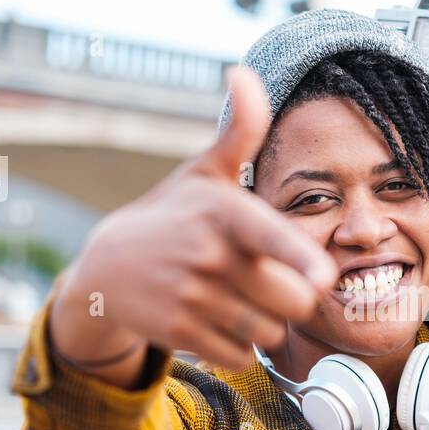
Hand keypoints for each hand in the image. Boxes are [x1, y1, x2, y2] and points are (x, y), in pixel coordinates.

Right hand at [49, 65, 338, 378]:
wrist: (105, 270)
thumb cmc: (173, 218)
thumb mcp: (204, 173)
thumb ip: (239, 130)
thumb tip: (246, 73)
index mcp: (222, 213)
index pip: (268, 237)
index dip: (299, 260)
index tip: (322, 276)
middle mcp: (206, 255)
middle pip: (289, 298)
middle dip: (294, 298)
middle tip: (276, 286)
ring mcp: (190, 297)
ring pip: (268, 331)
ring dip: (268, 325)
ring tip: (246, 303)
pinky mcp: (179, 333)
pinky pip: (240, 356)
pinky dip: (241, 348)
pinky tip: (223, 325)